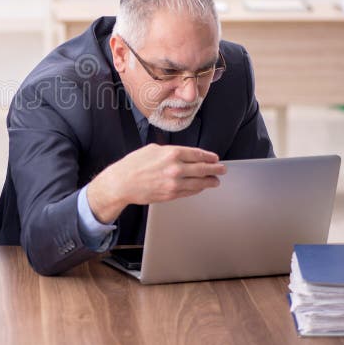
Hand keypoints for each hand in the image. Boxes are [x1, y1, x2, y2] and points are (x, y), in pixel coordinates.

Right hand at [87, 144, 225, 223]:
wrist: (122, 183)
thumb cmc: (133, 164)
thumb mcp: (152, 149)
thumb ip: (169, 151)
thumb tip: (182, 153)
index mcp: (172, 153)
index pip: (198, 155)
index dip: (209, 157)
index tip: (215, 158)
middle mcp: (176, 168)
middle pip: (203, 169)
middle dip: (215, 169)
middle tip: (222, 169)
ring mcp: (174, 183)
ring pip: (199, 183)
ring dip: (210, 182)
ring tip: (215, 181)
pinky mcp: (171, 195)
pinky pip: (189, 192)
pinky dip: (197, 189)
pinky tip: (201, 187)